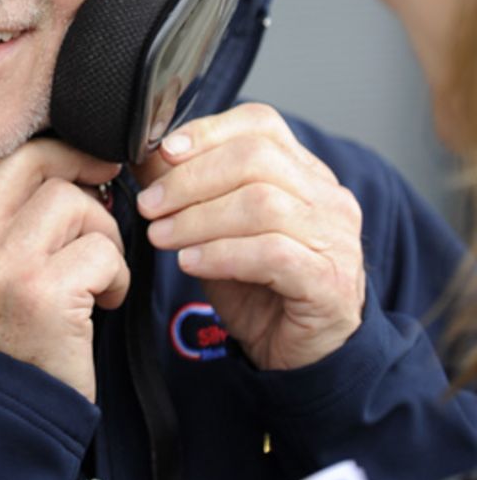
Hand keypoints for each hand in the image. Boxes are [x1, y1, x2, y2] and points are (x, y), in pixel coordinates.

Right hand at [0, 139, 127, 401]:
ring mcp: (1, 271)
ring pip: (69, 200)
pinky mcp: (44, 296)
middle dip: (73, 158)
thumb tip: (53, 173)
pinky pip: (100, 249)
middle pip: (23, 161)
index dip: (41, 156)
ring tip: (100, 269)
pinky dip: (117, 273)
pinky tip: (106, 300)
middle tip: (102, 173)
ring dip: (101, 230)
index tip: (70, 167)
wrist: (0, 423)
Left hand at [135, 103, 364, 369]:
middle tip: (151, 204)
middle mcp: (326, 195)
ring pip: (261, 203)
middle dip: (191, 178)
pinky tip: (191, 262)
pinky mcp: (329, 281)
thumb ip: (187, 188)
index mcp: (302, 170)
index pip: (260, 123)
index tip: (163, 151)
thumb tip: (145, 154)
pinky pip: (272, 253)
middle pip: (256, 158)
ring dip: (198, 218)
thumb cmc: (257, 284)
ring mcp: (334, 237)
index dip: (207, 131)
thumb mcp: (215, 227)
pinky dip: (222, 253)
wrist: (299, 355)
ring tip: (161, 236)